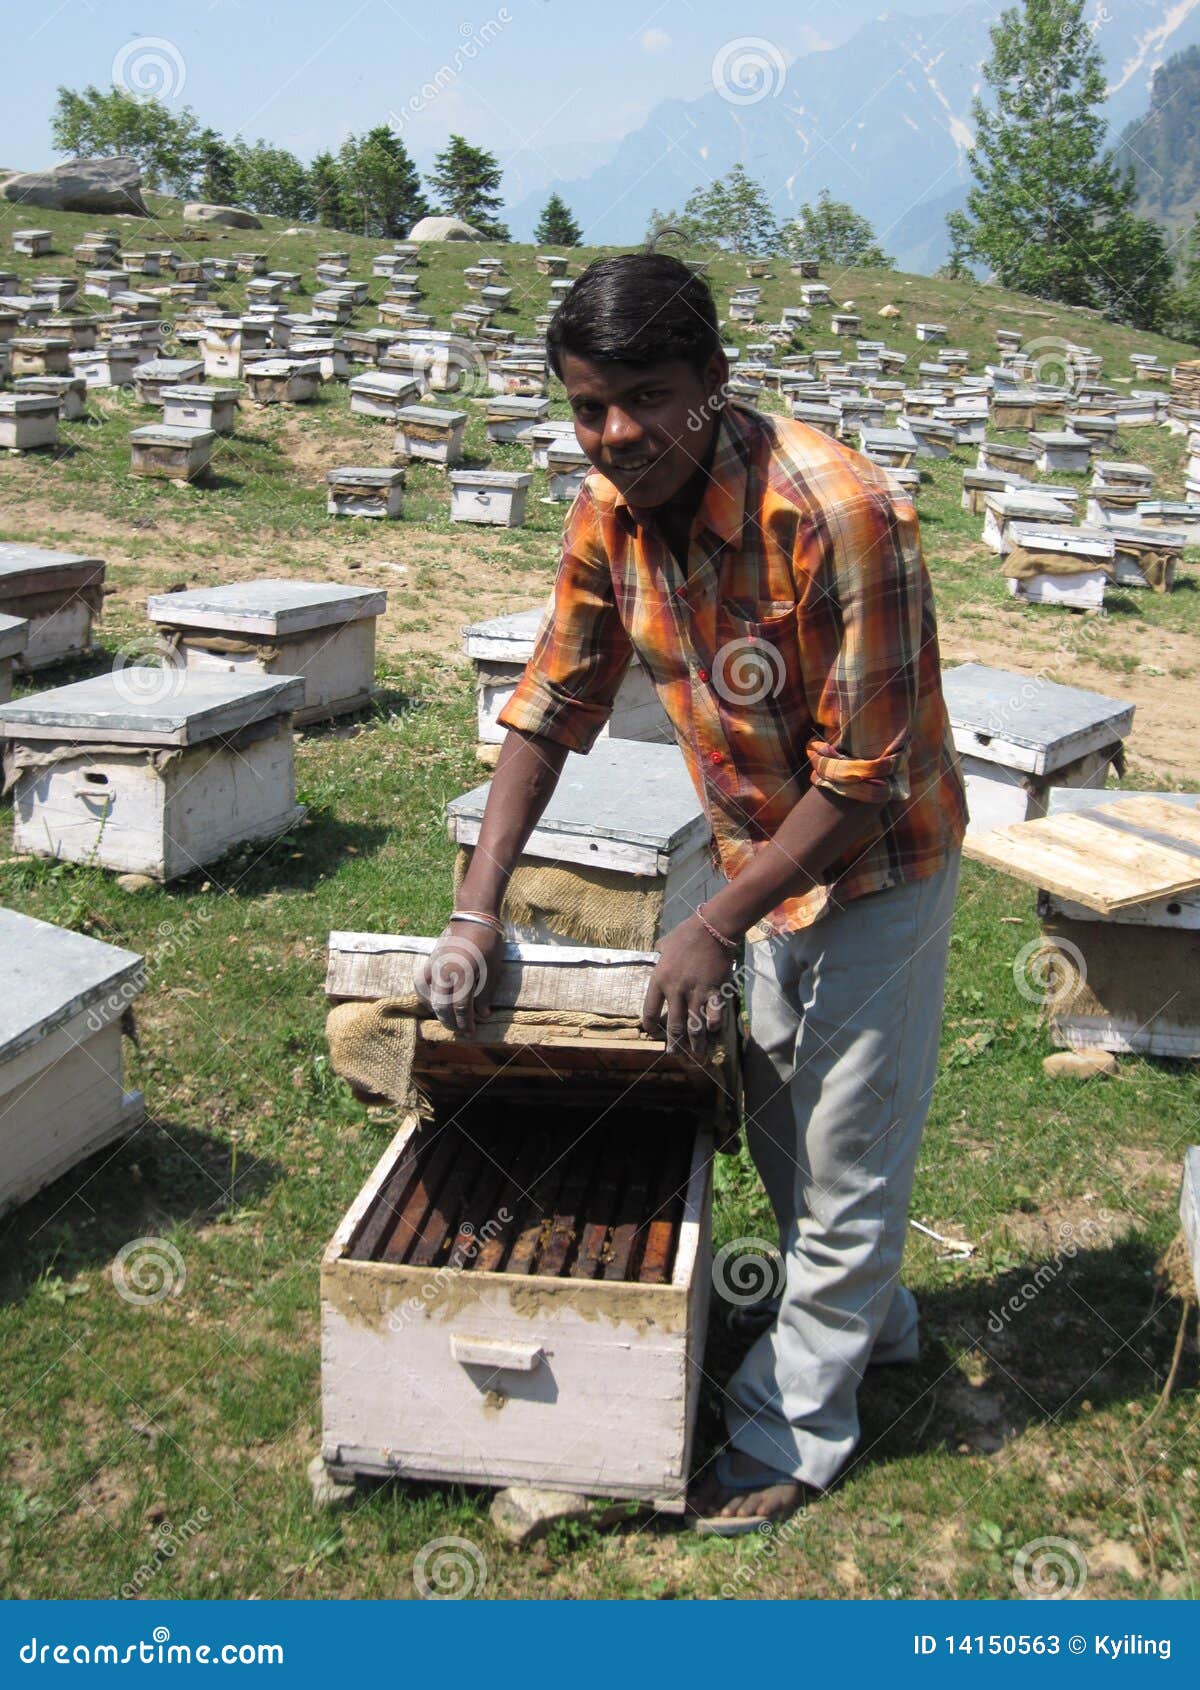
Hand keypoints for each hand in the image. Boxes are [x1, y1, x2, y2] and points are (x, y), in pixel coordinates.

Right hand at [415, 920, 505, 1036]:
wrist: (473, 917)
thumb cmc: (488, 943)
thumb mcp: (493, 970)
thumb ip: (486, 994)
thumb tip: (482, 1015)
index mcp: (462, 973)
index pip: (461, 1007)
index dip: (466, 1023)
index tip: (471, 1032)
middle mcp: (444, 971)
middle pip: (442, 1005)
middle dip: (450, 1021)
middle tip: (459, 1030)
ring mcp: (433, 965)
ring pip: (427, 996)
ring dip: (436, 1010)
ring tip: (447, 1019)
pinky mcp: (429, 961)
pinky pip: (421, 983)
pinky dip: (425, 996)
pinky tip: (433, 1002)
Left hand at [640, 914, 734, 1056]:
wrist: (713, 928)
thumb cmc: (687, 933)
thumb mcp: (665, 943)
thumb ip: (660, 952)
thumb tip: (658, 951)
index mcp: (659, 980)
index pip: (650, 1011)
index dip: (651, 1026)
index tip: (653, 1033)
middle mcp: (676, 990)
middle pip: (674, 1025)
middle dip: (675, 1043)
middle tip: (676, 1054)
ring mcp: (696, 992)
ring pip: (695, 1025)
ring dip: (696, 1042)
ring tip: (697, 1054)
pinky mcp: (715, 991)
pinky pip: (714, 1014)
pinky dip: (714, 1024)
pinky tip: (714, 1030)